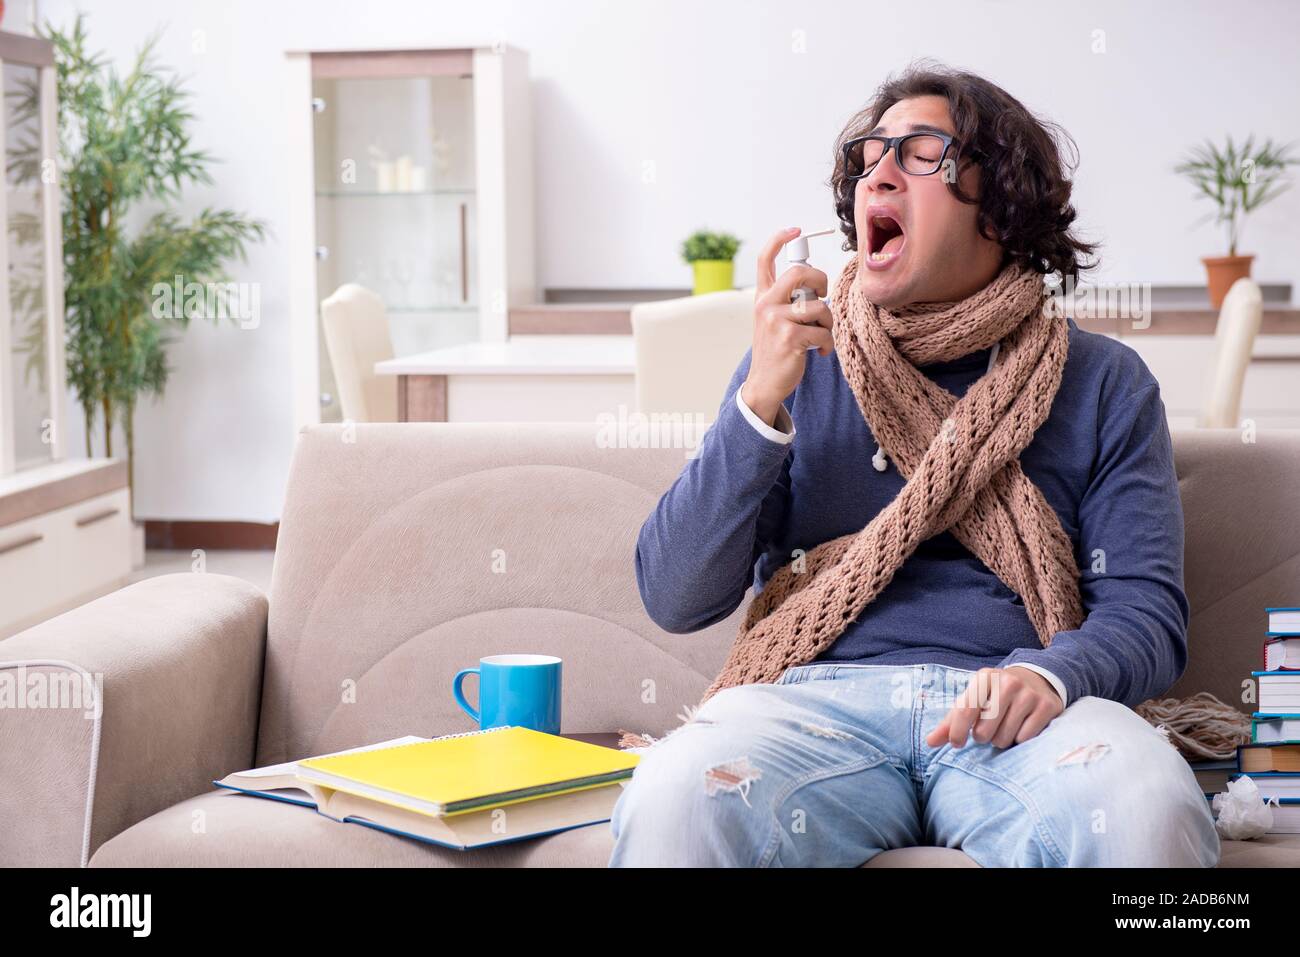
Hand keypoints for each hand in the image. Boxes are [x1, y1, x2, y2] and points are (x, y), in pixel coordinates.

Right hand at [741, 227, 834, 426]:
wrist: (764, 383)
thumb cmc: (777, 349)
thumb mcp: (774, 319)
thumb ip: (788, 299)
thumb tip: (816, 284)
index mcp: (762, 297)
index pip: (765, 259)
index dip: (780, 239)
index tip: (796, 230)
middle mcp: (766, 304)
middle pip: (800, 272)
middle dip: (821, 281)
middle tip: (823, 296)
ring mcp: (777, 321)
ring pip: (819, 306)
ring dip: (828, 322)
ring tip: (821, 335)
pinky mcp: (790, 339)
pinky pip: (823, 332)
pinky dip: (827, 343)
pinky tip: (820, 352)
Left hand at [925, 667, 1063, 750]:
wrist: (1036, 678)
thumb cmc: (996, 695)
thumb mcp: (974, 699)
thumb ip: (952, 721)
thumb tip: (930, 742)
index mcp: (984, 678)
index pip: (965, 710)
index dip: (957, 733)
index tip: (957, 743)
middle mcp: (1007, 682)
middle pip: (984, 732)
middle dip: (983, 737)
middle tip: (989, 728)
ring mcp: (1029, 694)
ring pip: (1004, 738)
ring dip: (1002, 740)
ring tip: (1005, 726)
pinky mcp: (1047, 706)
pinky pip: (1025, 739)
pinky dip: (1020, 739)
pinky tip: (1022, 726)